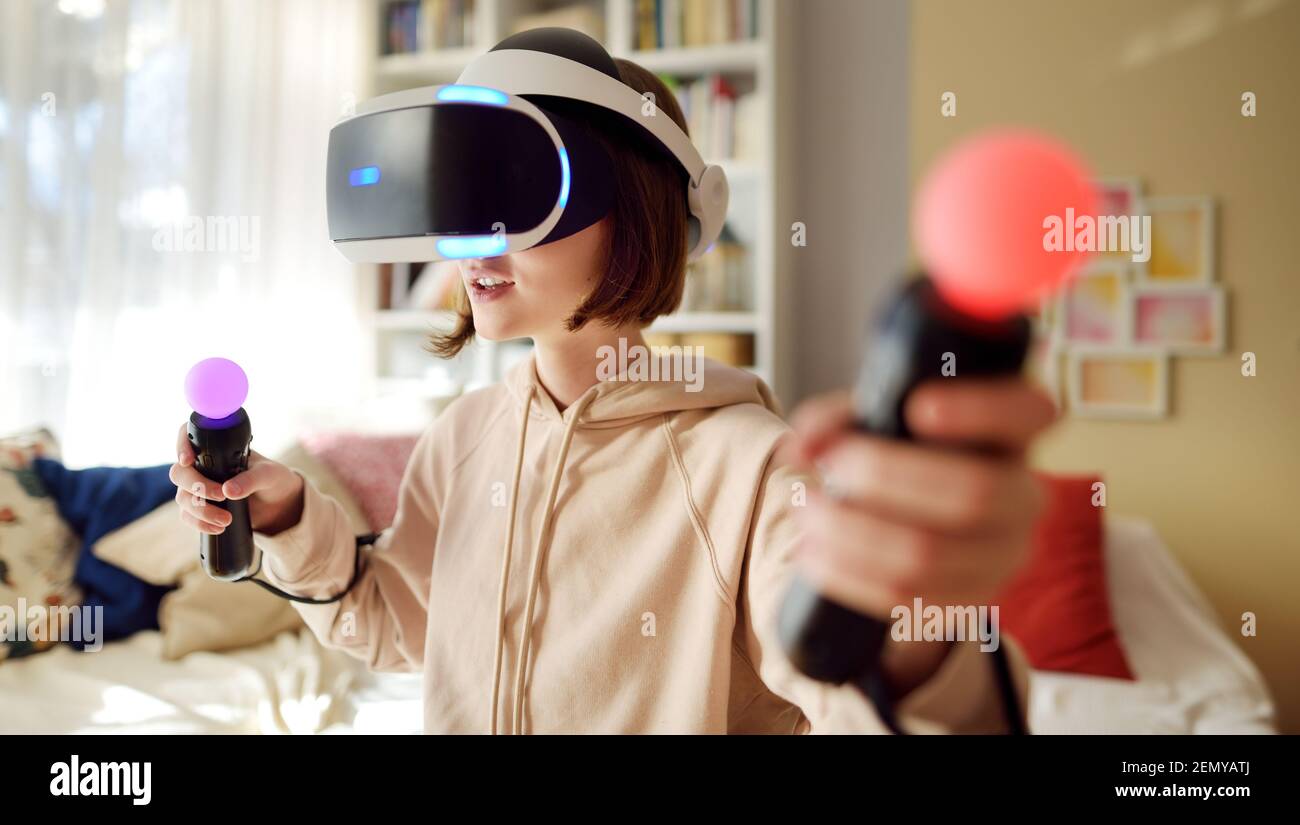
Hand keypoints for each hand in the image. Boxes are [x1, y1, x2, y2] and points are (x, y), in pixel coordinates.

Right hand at [170, 423, 304, 536]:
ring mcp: (199, 488)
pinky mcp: (201, 509)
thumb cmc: (273, 479)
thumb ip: (251, 479)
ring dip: (201, 510)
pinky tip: (217, 528)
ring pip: (182, 497)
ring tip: (226, 520)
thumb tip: (228, 491)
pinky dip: (200, 524)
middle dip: (196, 486)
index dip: (181, 445)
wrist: (279, 503)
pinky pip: (188, 516)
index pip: (189, 437)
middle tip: (221, 495)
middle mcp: (203, 468)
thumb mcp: (268, 475)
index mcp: (218, 451)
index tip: (187, 460)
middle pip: (179, 473)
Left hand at [779, 379, 1054, 692]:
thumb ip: (838, 419)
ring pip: (929, 553)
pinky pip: (905, 596)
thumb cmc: (899, 455)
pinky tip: (811, 553)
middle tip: (829, 464)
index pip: (1031, 412)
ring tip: (807, 512)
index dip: (979, 409)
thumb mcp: (876, 422)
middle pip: (974, 492)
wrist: (912, 526)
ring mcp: (1005, 556)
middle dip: (887, 476)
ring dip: (851, 532)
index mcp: (1014, 433)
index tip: (917, 406)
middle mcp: (1024, 496)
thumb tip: (806, 444)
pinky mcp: (970, 601)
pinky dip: (847, 573)